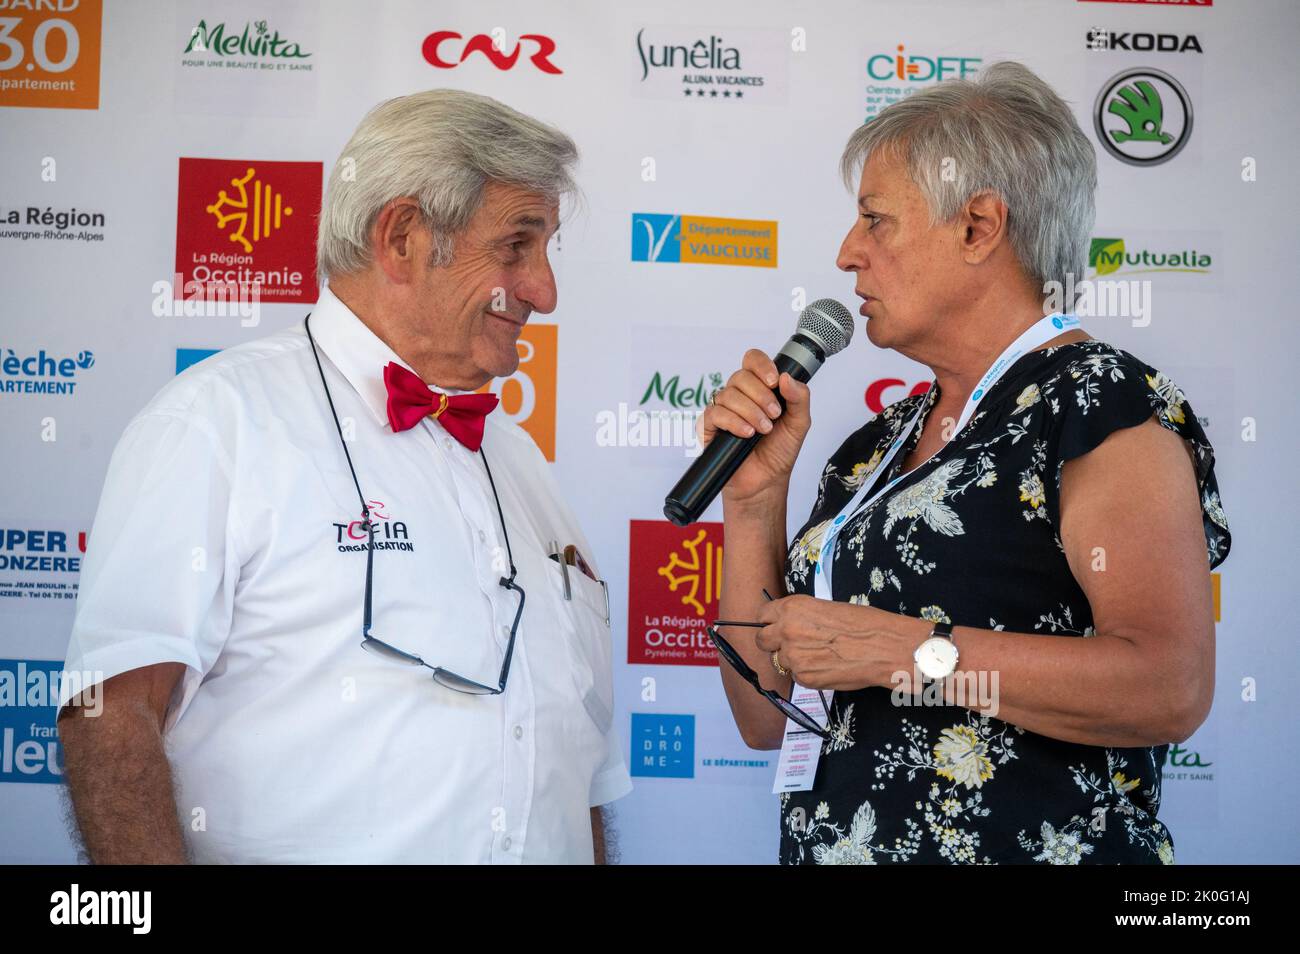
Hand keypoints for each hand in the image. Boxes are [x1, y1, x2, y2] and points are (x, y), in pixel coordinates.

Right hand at [698, 349, 810, 504]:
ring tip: (763, 430)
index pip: (752, 360)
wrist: (766, 482)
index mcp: (758, 388)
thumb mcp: (799, 423)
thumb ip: (799, 398)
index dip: (761, 365)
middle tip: (774, 414)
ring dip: (750, 412)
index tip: (773, 381)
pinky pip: (715, 414)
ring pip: (728, 395)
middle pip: (740, 376)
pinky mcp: (709, 427)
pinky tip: (747, 434)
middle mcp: (738, 396)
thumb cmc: (779, 452)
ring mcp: (722, 410)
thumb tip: (787, 377)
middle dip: (760, 395)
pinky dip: (734, 422)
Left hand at [754, 594, 914, 690]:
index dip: (769, 622)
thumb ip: (801, 617)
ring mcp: (793, 656)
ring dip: (791, 660)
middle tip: (791, 644)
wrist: (884, 648)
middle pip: (762, 640)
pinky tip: (825, 667)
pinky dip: (806, 673)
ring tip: (816, 656)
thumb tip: (789, 625)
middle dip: (773, 643)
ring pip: (778, 661)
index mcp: (792, 608)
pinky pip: (795, 676)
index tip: (775, 626)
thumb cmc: (863, 624)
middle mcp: (787, 631)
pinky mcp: (803, 678)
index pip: (762, 615)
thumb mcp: (826, 608)